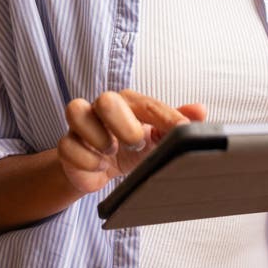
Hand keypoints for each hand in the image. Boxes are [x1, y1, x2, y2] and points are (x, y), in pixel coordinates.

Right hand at [58, 89, 205, 194]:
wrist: (102, 168)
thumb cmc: (132, 145)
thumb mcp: (158, 136)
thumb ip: (177, 122)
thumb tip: (201, 110)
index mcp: (130, 102)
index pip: (149, 104)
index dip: (167, 119)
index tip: (182, 134)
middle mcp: (103, 106)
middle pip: (106, 99)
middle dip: (124, 126)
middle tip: (136, 144)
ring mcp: (82, 124)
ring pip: (76, 111)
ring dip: (99, 139)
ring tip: (112, 153)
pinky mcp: (67, 144)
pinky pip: (68, 147)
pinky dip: (86, 161)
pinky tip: (99, 167)